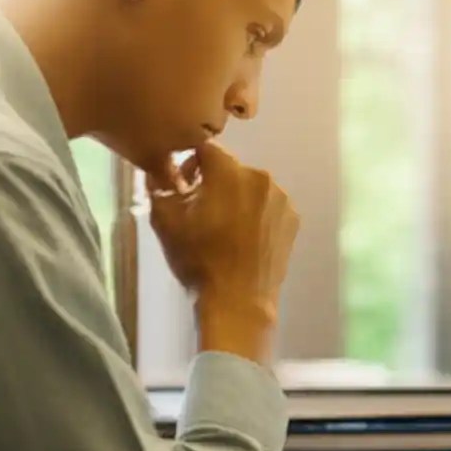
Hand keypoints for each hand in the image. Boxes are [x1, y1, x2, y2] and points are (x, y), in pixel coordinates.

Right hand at [147, 141, 298, 361]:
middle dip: (213, 183)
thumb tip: (157, 173)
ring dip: (236, 198)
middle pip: (231, 168)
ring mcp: (281, 199)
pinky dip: (256, 214)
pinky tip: (245, 238)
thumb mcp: (165, 222)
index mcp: (229, 171)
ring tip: (224, 227)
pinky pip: (269, 206)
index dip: (190, 163)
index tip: (182, 185)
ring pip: (251, 187)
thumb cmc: (198, 259)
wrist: (239, 301)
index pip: (205, 148)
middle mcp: (260, 176)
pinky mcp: (293, 219)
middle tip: (200, 210)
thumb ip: (159, 188)